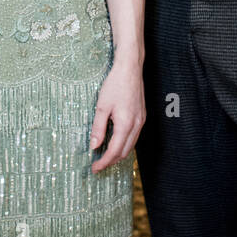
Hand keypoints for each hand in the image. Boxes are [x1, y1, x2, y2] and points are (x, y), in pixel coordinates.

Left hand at [89, 56, 144, 173]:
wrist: (130, 68)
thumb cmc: (115, 84)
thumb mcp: (101, 106)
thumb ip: (98, 128)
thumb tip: (94, 146)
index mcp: (126, 124)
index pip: (114, 151)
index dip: (104, 162)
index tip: (94, 168)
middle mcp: (136, 125)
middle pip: (124, 152)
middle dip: (111, 161)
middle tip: (98, 166)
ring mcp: (141, 121)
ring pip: (131, 146)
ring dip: (118, 154)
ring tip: (105, 157)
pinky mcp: (141, 116)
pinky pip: (134, 137)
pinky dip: (124, 144)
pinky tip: (116, 142)